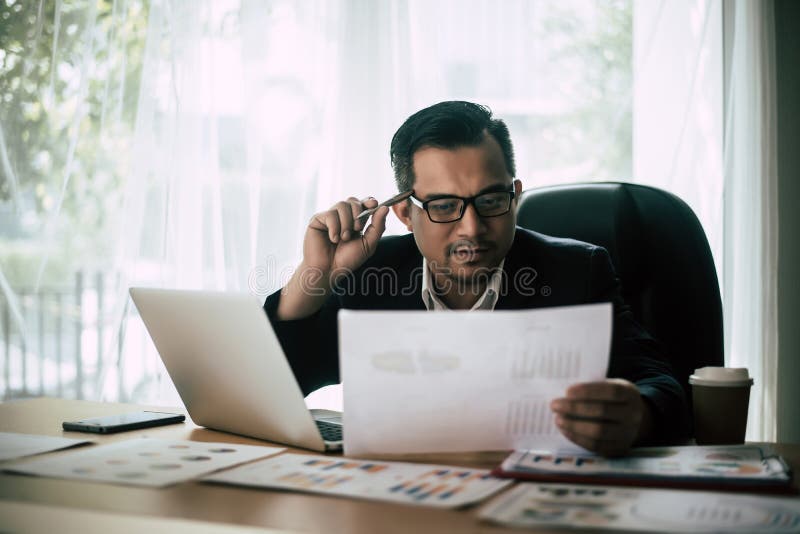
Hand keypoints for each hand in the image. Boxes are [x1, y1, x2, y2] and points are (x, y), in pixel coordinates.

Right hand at [277, 196, 388, 320]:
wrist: (329, 270)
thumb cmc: (348, 259)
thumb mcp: (368, 244)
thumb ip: (378, 226)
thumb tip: (385, 208)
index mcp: (356, 221)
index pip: (363, 204)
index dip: (368, 201)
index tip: (373, 203)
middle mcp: (343, 217)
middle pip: (353, 201)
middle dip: (358, 213)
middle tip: (357, 228)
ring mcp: (330, 217)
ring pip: (342, 205)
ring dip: (346, 223)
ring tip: (343, 238)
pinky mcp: (318, 219)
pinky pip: (330, 214)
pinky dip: (334, 227)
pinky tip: (333, 239)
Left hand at [550, 378, 652, 455]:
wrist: (636, 420)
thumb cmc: (614, 399)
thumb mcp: (611, 386)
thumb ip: (593, 388)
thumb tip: (565, 394)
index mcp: (630, 394)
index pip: (610, 392)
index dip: (588, 391)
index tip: (567, 391)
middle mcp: (633, 415)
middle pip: (602, 411)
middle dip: (574, 408)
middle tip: (555, 405)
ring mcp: (627, 434)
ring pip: (598, 432)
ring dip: (574, 425)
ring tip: (558, 419)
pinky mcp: (619, 449)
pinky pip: (596, 446)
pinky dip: (578, 438)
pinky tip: (565, 430)